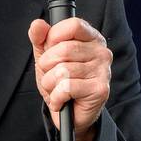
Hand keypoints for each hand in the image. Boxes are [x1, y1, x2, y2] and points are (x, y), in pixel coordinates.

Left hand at [28, 17, 111, 140]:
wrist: (69, 115)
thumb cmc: (60, 83)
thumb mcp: (47, 58)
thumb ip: (41, 39)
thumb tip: (37, 24)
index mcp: (91, 39)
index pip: (73, 25)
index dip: (54, 36)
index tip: (49, 49)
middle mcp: (102, 52)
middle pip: (64, 49)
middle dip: (47, 65)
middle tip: (51, 76)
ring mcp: (103, 71)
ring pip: (63, 70)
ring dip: (50, 84)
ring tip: (56, 89)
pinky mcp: (100, 90)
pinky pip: (66, 88)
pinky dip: (56, 97)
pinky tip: (61, 100)